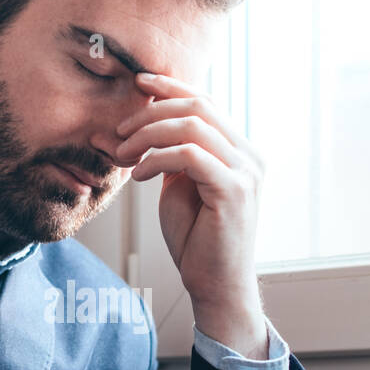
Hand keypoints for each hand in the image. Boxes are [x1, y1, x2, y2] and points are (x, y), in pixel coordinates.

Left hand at [115, 71, 268, 357]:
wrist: (215, 286)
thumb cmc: (196, 241)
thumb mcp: (179, 187)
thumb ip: (172, 155)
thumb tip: (144, 125)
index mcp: (240, 150)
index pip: (206, 102)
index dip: (171, 87)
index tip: (138, 83)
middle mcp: (249, 155)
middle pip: (198, 106)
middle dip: (152, 112)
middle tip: (120, 132)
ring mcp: (246, 171)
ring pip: (192, 126)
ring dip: (149, 136)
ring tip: (124, 156)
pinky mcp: (234, 190)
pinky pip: (190, 155)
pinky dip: (157, 159)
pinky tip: (139, 175)